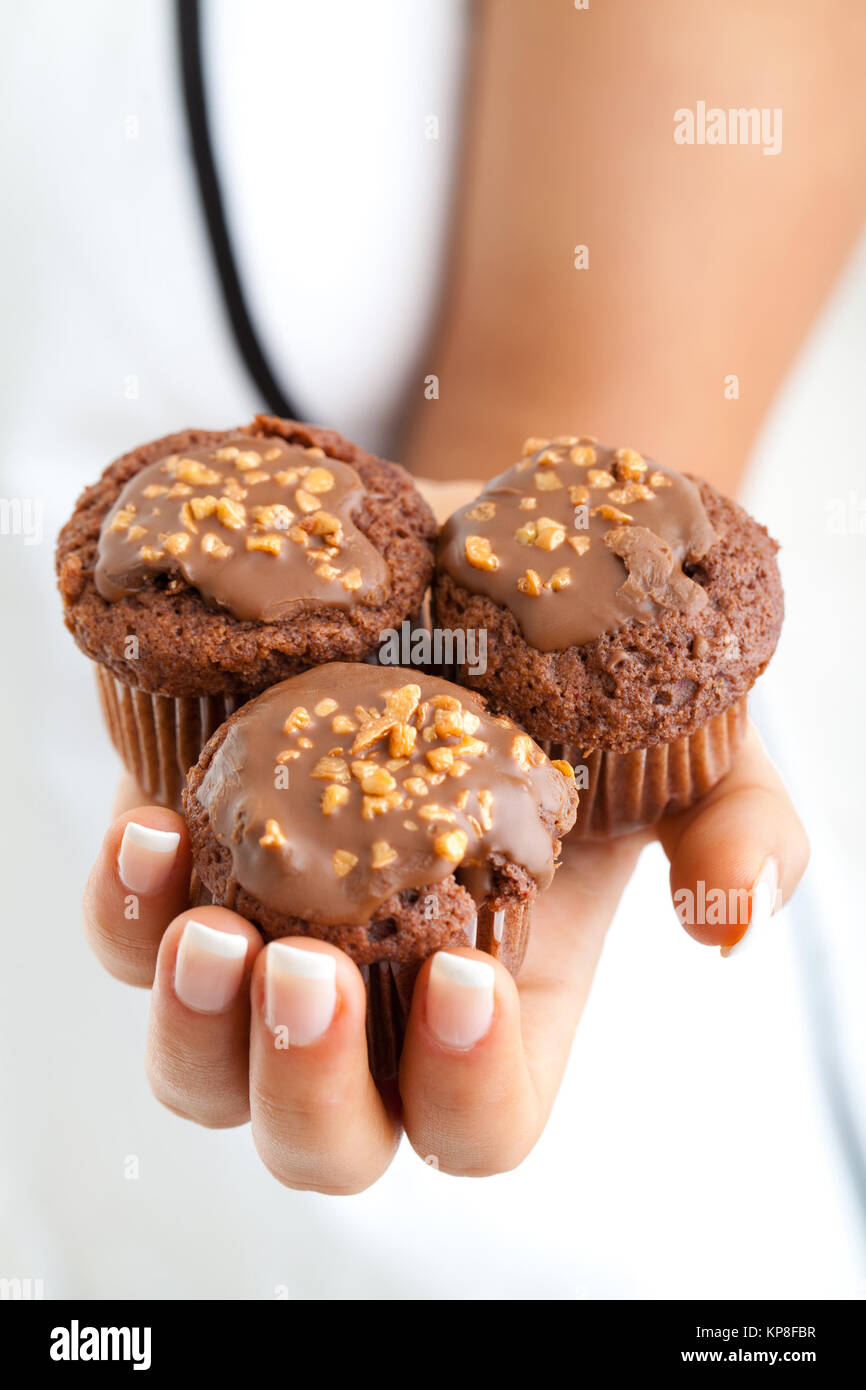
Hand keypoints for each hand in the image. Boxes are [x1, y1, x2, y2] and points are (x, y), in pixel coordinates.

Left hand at [82, 723, 806, 1192]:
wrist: (467, 564)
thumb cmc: (588, 672)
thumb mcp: (693, 737)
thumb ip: (740, 831)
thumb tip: (732, 926)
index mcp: (500, 1001)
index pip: (479, 1126)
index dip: (469, 1088)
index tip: (470, 975)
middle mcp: (377, 999)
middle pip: (322, 1137)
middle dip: (307, 1085)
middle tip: (312, 974)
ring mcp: (271, 938)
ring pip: (204, 1071)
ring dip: (196, 1026)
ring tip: (214, 927)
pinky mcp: (194, 865)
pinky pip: (127, 937)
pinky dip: (125, 908)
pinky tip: (153, 834)